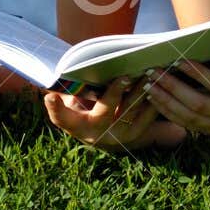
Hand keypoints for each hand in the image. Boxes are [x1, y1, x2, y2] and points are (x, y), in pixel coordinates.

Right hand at [44, 77, 186, 150]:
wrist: (107, 131)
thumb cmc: (86, 107)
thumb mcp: (75, 102)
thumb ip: (71, 90)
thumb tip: (58, 76)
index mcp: (76, 125)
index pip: (62, 118)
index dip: (55, 108)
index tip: (50, 96)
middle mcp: (95, 134)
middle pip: (103, 113)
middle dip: (113, 94)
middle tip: (123, 77)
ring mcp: (116, 136)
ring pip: (129, 114)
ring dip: (140, 93)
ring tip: (147, 73)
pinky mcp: (136, 134)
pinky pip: (147, 117)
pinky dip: (153, 100)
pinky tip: (159, 83)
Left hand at [142, 61, 209, 136]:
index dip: (198, 74)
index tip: (180, 59)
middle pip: (199, 105)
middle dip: (173, 88)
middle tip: (155, 72)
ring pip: (189, 119)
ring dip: (166, 102)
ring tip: (148, 85)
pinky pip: (188, 125)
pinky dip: (169, 113)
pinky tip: (156, 100)